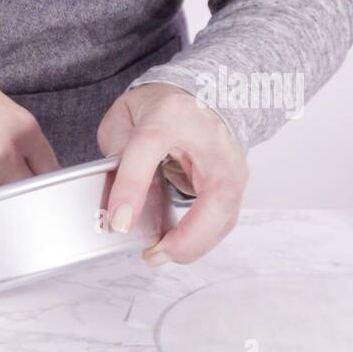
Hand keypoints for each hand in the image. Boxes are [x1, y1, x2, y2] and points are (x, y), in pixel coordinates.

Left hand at [98, 83, 247, 264]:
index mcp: (171, 114)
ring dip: (194, 244)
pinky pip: (225, 219)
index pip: (149, 146)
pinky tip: (178, 248)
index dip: (132, 186)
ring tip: (160, 255)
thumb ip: (115, 150)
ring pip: (226, 213)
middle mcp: (210, 138)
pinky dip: (202, 239)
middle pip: (215, 194)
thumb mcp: (124, 117)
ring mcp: (230, 162)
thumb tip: (116, 196)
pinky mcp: (237, 182)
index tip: (118, 222)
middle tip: (154, 253)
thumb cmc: (159, 108)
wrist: (198, 96)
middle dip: (187, 236)